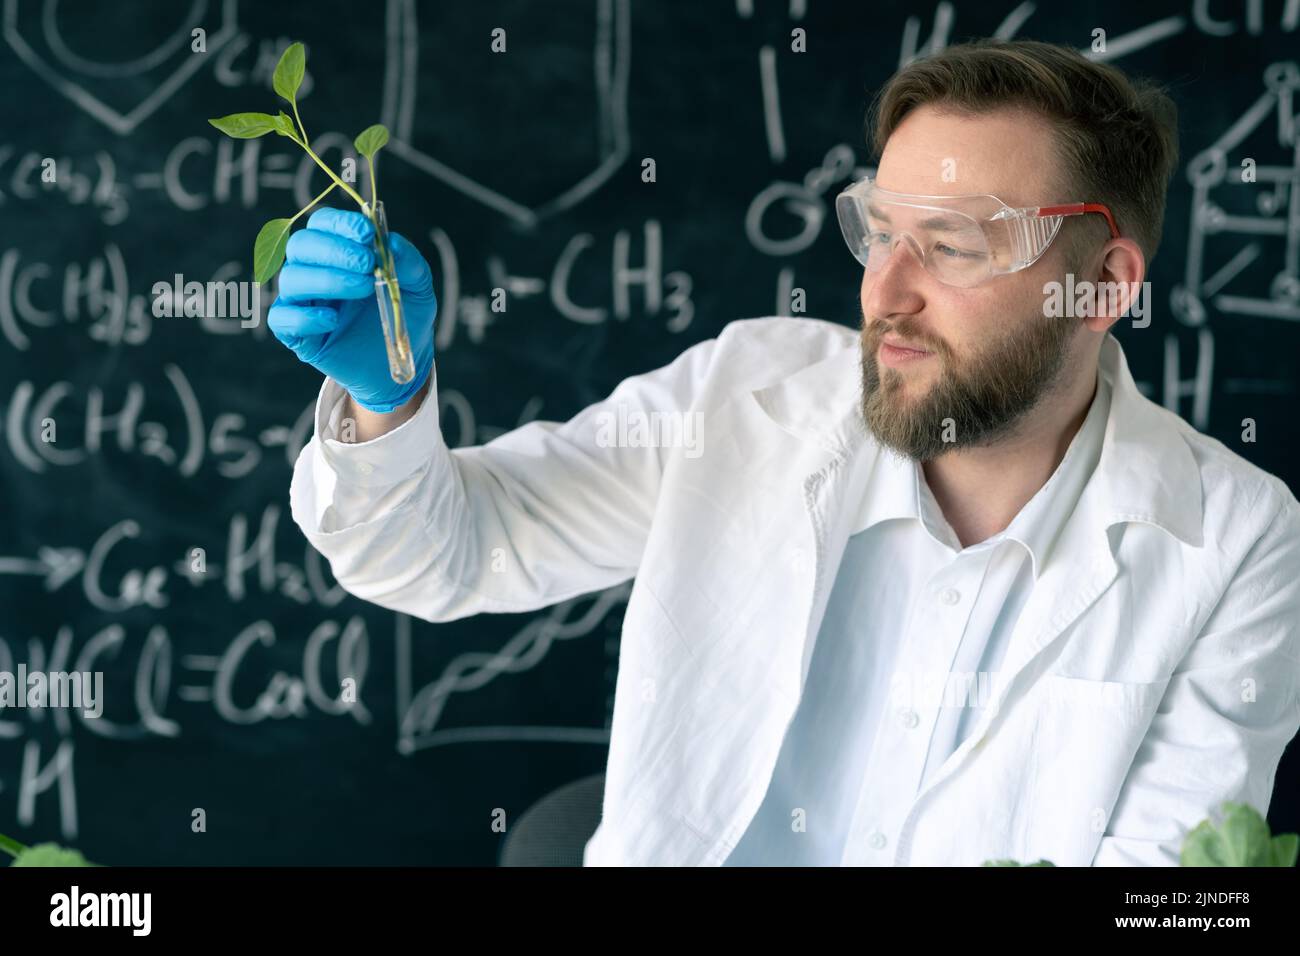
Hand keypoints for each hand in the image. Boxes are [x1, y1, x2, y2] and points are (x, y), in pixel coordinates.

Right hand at [268, 207, 436, 412]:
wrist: (400, 360)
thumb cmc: (403, 315)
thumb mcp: (418, 287)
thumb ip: (409, 262)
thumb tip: (391, 240)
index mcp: (338, 252)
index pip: (323, 224)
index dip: (340, 224)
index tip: (367, 233)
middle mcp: (315, 272)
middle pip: (301, 246)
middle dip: (333, 250)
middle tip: (366, 264)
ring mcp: (304, 303)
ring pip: (290, 279)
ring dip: (326, 279)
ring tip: (363, 289)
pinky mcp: (298, 334)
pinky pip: (281, 319)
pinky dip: (304, 316)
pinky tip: (333, 319)